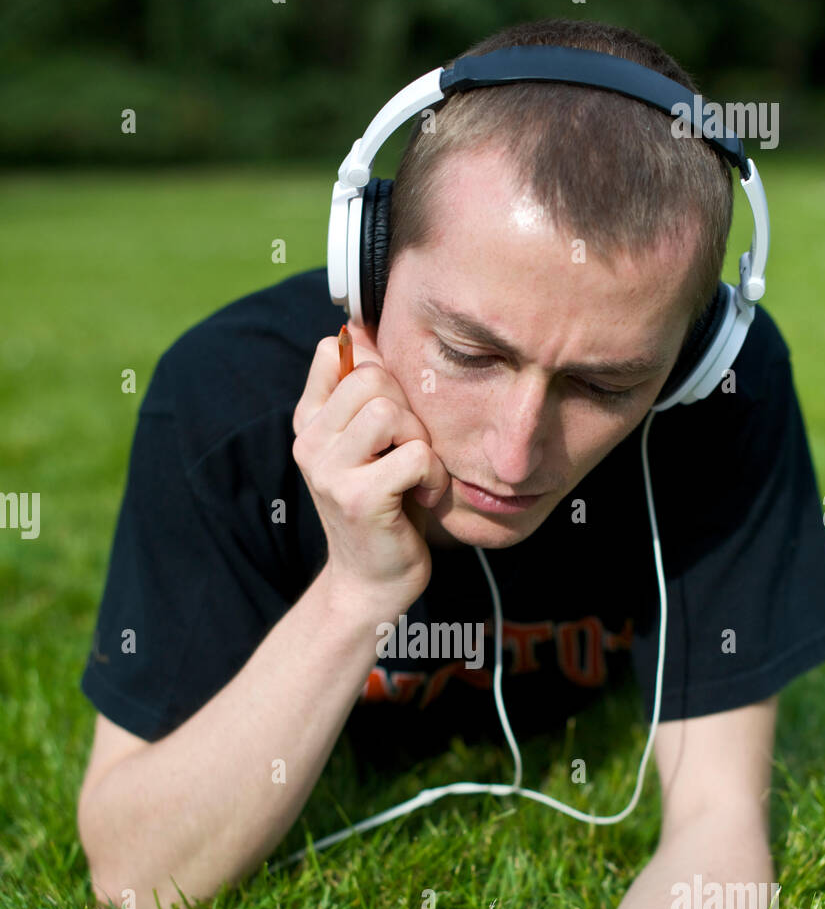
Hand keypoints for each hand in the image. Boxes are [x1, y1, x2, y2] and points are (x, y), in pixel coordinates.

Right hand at [292, 332, 449, 621]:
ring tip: (415, 471)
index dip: (376, 368)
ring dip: (419, 440)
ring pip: (390, 411)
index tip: (391, 411)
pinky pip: (414, 455)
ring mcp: (329, 471)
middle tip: (410, 449)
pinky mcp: (359, 499)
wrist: (371, 583)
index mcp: (309, 421)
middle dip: (407, 409)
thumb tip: (363, 325)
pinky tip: (422, 495)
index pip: (333, 349)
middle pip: (372, 377)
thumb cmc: (384, 506)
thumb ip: (364, 393)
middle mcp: (309, 442)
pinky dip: (432, 474)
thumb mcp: (371, 444)